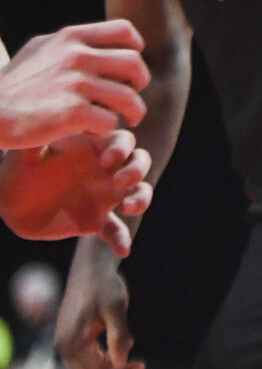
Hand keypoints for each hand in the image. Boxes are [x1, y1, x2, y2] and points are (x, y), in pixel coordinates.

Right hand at [0, 20, 148, 147]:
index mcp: (71, 38)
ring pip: (129, 98)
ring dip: (132, 112)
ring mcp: (77, 84)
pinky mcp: (74, 113)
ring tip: (127, 120)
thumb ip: (67, 44)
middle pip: (135, 65)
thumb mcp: (37, 52)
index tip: (130, 66)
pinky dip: (106, 130)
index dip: (135, 48)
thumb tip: (92, 42)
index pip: (124, 31)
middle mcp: (78, 56)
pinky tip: (94, 132)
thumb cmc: (11, 87)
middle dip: (140, 83)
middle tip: (132, 97)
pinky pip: (109, 122)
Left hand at [0, 130, 151, 254]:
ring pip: (137, 193)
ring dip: (141, 198)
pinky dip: (121, 239)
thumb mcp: (26, 151)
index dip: (122, 148)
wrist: (8, 200)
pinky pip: (115, 230)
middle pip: (139, 162)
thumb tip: (43, 119)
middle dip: (138, 169)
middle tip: (122, 180)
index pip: (122, 140)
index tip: (105, 160)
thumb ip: (39, 138)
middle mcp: (105, 170)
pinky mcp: (95, 220)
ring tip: (130, 208)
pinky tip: (124, 249)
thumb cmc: (18, 167)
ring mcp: (103, 195)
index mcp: (94, 147)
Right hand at [55, 243, 144, 368]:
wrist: (91, 268)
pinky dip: (103, 363)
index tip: (142, 367)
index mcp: (73, 343)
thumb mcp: (116, 307)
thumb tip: (121, 363)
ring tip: (136, 367)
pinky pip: (85, 361)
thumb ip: (118, 335)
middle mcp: (64, 348)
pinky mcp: (70, 338)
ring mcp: (64, 344)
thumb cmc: (105, 285)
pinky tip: (120, 356)